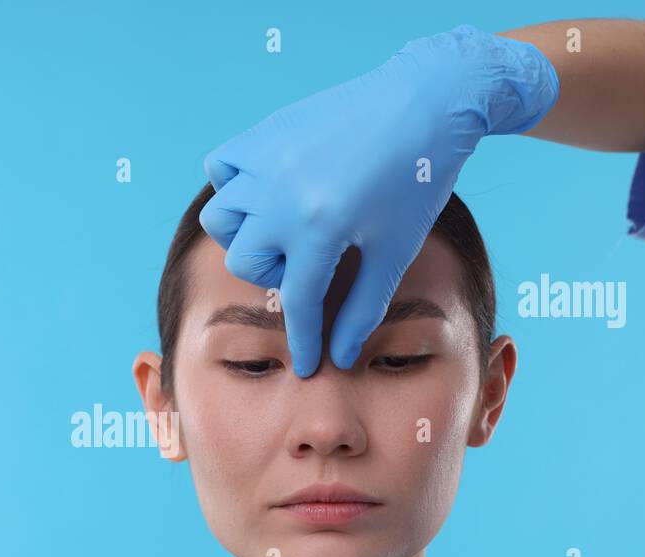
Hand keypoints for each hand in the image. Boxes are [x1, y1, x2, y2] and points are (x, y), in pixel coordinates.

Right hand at [200, 24, 558, 376]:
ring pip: (221, 219)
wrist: (423, 102)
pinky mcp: (264, 133)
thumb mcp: (394, 251)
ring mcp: (266, 161)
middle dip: (274, 275)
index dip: (304, 341)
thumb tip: (340, 354)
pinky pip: (221, 167)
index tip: (308, 365)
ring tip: (280, 230)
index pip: (298, 304)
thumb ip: (363, 307)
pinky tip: (265, 192)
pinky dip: (233, 185)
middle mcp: (281, 197)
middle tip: (307, 265)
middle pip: (246, 263)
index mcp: (318, 230)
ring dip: (246, 234)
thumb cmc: (416, 180)